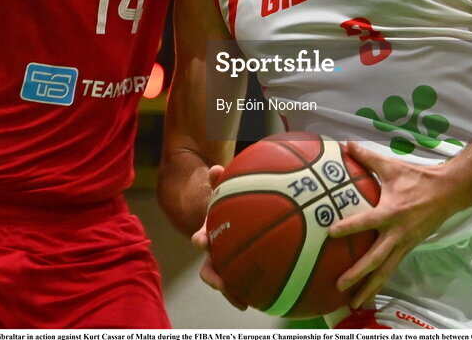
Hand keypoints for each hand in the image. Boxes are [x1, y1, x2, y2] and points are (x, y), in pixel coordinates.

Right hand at [192, 164, 248, 311]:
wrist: (227, 214)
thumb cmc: (225, 200)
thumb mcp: (221, 190)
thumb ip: (218, 180)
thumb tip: (216, 169)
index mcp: (209, 233)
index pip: (200, 238)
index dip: (200, 240)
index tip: (202, 241)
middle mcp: (215, 251)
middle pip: (209, 269)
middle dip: (213, 278)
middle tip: (220, 284)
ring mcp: (227, 262)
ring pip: (226, 280)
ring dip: (232, 292)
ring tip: (243, 302)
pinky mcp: (241, 269)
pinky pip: (246, 280)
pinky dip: (253, 287)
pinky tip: (270, 294)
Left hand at [328, 142, 460, 308]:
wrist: (448, 192)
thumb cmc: (417, 178)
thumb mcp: (392, 166)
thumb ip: (368, 157)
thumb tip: (346, 145)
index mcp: (392, 212)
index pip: (367, 222)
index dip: (350, 227)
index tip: (331, 232)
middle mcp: (398, 233)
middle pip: (377, 259)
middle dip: (358, 273)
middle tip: (339, 285)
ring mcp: (405, 244)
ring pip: (386, 270)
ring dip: (370, 287)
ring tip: (353, 303)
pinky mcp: (409, 248)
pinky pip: (393, 267)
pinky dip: (381, 280)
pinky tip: (369, 291)